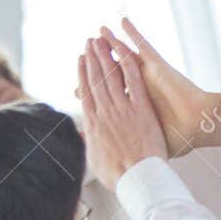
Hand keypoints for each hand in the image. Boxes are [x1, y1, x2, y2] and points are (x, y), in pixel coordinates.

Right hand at [78, 37, 167, 186]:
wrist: (138, 179)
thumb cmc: (119, 176)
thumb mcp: (96, 161)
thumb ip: (90, 144)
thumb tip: (83, 137)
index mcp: (93, 125)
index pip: (84, 93)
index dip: (81, 74)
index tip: (79, 61)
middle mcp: (104, 113)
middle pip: (94, 80)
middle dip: (90, 59)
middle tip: (88, 43)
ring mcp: (122, 109)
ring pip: (110, 76)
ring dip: (104, 55)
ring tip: (99, 40)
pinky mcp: (141, 108)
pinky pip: (133, 80)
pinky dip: (126, 63)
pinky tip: (123, 49)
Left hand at [95, 19, 220, 157]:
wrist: (198, 126)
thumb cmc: (178, 139)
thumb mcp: (146, 145)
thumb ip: (128, 148)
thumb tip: (112, 162)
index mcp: (135, 108)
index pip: (109, 97)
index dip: (93, 92)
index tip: (78, 90)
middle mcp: (139, 88)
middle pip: (112, 74)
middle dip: (96, 64)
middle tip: (82, 55)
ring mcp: (147, 75)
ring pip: (124, 55)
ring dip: (111, 42)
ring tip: (98, 32)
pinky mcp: (157, 66)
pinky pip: (143, 46)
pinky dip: (133, 33)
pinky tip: (122, 20)